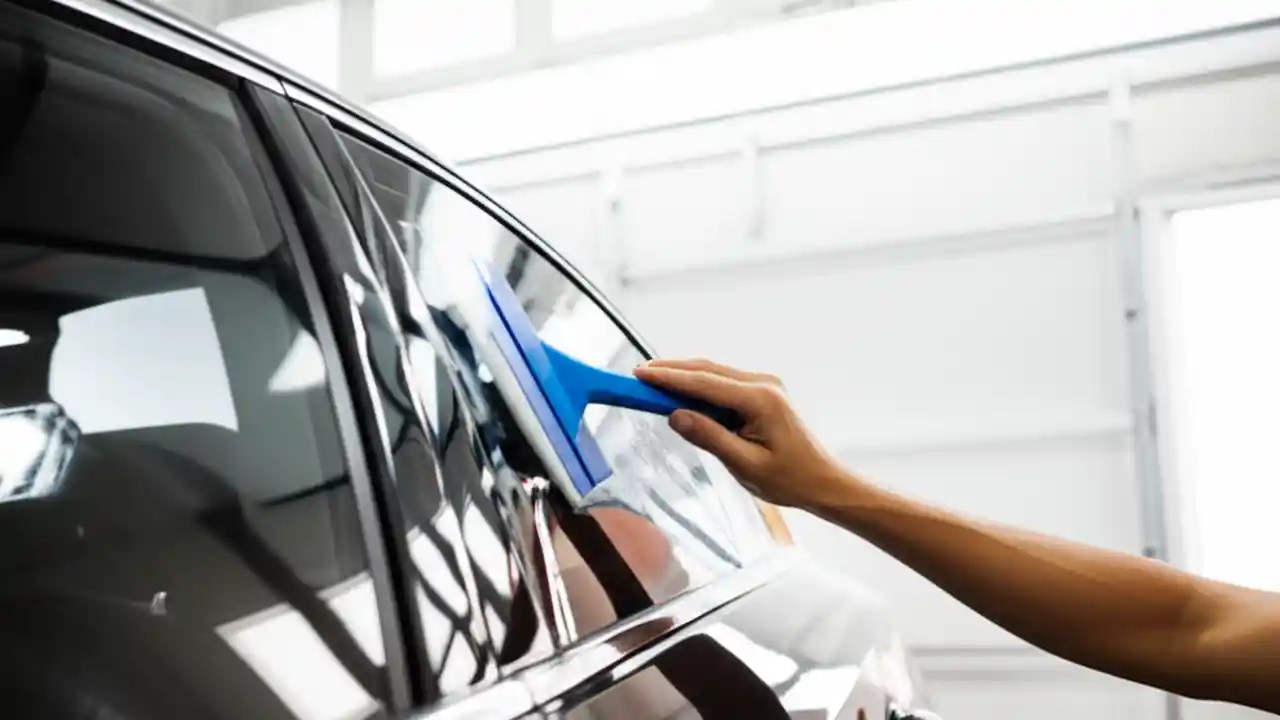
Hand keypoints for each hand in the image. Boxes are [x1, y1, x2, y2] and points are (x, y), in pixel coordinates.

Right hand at [634, 358, 857, 510]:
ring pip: (714, 374)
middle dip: (671, 370)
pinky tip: (680, 392)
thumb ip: (709, 437)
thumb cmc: (789, 480)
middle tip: (637, 374)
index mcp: (760, 399)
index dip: (669, 378)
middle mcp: (762, 384)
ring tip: (651, 381)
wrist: (822, 481)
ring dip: (683, 376)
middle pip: (707, 370)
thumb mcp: (745, 465)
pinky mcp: (762, 394)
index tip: (640, 374)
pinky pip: (723, 383)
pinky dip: (699, 386)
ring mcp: (764, 386)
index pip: (704, 383)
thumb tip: (674, 415)